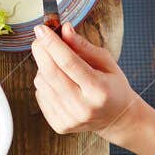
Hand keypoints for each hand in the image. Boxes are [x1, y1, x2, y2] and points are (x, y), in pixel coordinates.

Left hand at [31, 22, 138, 139]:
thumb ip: (83, 46)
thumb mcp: (106, 62)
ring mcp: (70, 118)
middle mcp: (83, 107)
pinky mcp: (59, 125)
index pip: (69, 63)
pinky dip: (45, 83)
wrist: (115, 118)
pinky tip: (59, 83)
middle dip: (41, 51)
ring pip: (42, 83)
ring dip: (43, 67)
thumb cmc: (111, 86)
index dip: (52, 43)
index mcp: (99, 90)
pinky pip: (40, 95)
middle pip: (51, 73)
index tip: (41, 29)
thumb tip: (64, 29)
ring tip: (58, 65)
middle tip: (39, 38)